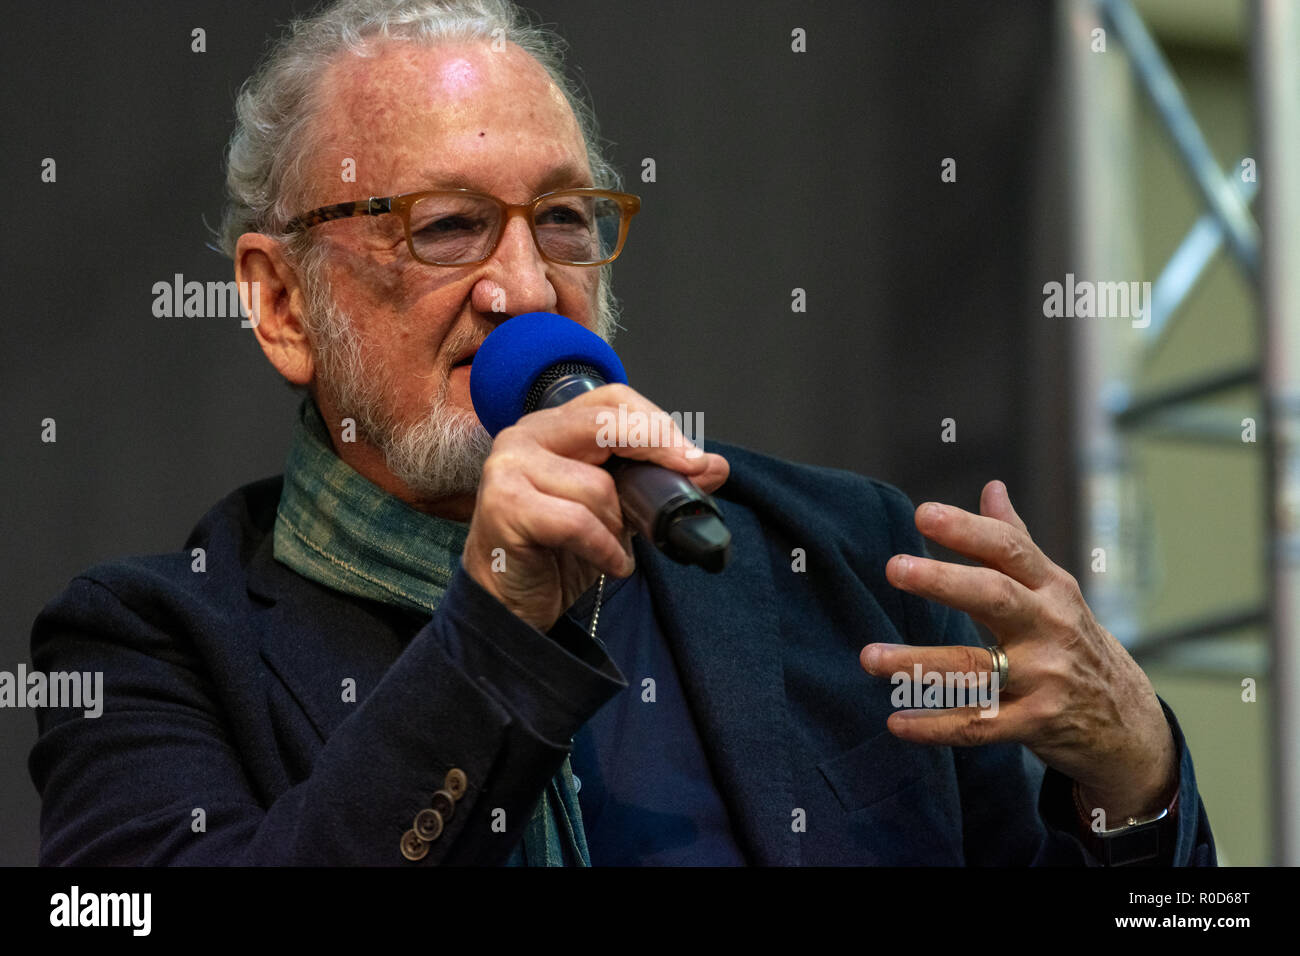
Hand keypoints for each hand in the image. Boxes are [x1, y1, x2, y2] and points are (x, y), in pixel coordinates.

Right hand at [462, 383, 729, 631]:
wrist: (511, 604)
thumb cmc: (558, 550)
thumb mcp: (618, 510)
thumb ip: (658, 483)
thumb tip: (715, 466)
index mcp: (552, 427)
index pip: (611, 400)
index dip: (657, 424)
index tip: (694, 459)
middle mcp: (524, 436)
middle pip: (605, 425)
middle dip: (656, 451)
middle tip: (689, 480)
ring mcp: (508, 468)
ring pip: (597, 486)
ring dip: (619, 526)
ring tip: (613, 549)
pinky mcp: (504, 506)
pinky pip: (579, 521)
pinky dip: (605, 549)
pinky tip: (609, 564)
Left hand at [859, 480, 1176, 820]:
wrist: (1129, 724)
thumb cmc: (1074, 643)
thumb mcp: (1054, 591)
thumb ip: (1015, 543)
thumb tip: (992, 487)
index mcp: (1050, 588)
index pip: (1009, 549)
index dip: (967, 529)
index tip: (922, 514)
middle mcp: (1049, 627)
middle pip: (994, 597)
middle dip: (943, 582)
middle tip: (894, 568)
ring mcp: (1044, 678)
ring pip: (974, 668)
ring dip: (918, 663)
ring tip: (868, 657)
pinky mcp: (1036, 724)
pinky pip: (978, 725)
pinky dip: (935, 727)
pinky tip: (896, 721)